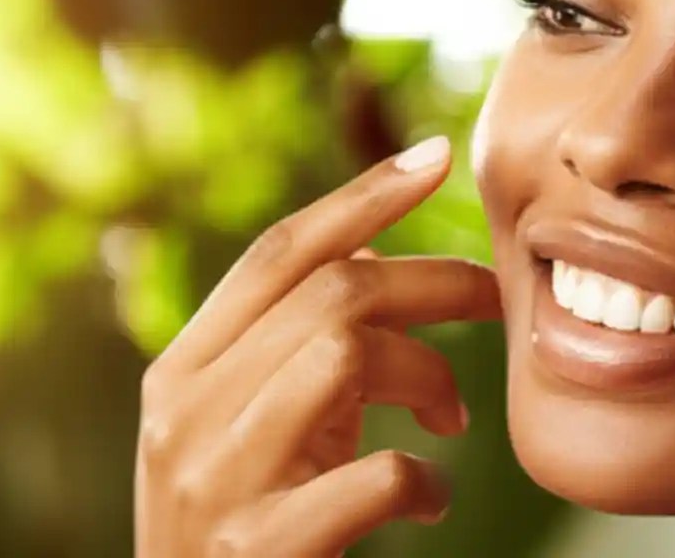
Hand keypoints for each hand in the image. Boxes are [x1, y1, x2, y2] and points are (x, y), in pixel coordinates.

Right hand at [134, 137, 503, 557]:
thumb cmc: (238, 525)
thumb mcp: (246, 424)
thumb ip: (290, 348)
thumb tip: (377, 259)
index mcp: (181, 369)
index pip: (278, 254)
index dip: (362, 197)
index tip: (437, 156)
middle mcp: (183, 411)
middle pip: (330, 293)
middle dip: (433, 283)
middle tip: (493, 303)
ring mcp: (215, 480)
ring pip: (343, 356)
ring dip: (426, 375)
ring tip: (453, 414)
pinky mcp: (257, 550)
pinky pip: (371, 479)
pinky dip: (424, 479)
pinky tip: (433, 497)